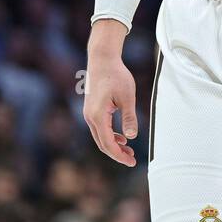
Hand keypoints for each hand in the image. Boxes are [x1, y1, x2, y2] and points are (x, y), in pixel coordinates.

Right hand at [83, 24, 138, 166]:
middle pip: (102, 143)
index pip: (108, 143)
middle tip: (132, 159)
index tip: (132, 162)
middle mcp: (90, 117)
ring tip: (129, 150)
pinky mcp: (91, 109)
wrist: (102, 59)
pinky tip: (121, 137)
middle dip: (117, 153)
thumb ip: (129, 117)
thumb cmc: (116, 75)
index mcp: (97, 116)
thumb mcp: (127, 97)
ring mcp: (88, 113)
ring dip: (113, 145)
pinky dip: (110, 135)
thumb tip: (131, 137)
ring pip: (100, 137)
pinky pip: (100, 128)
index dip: (119, 155)